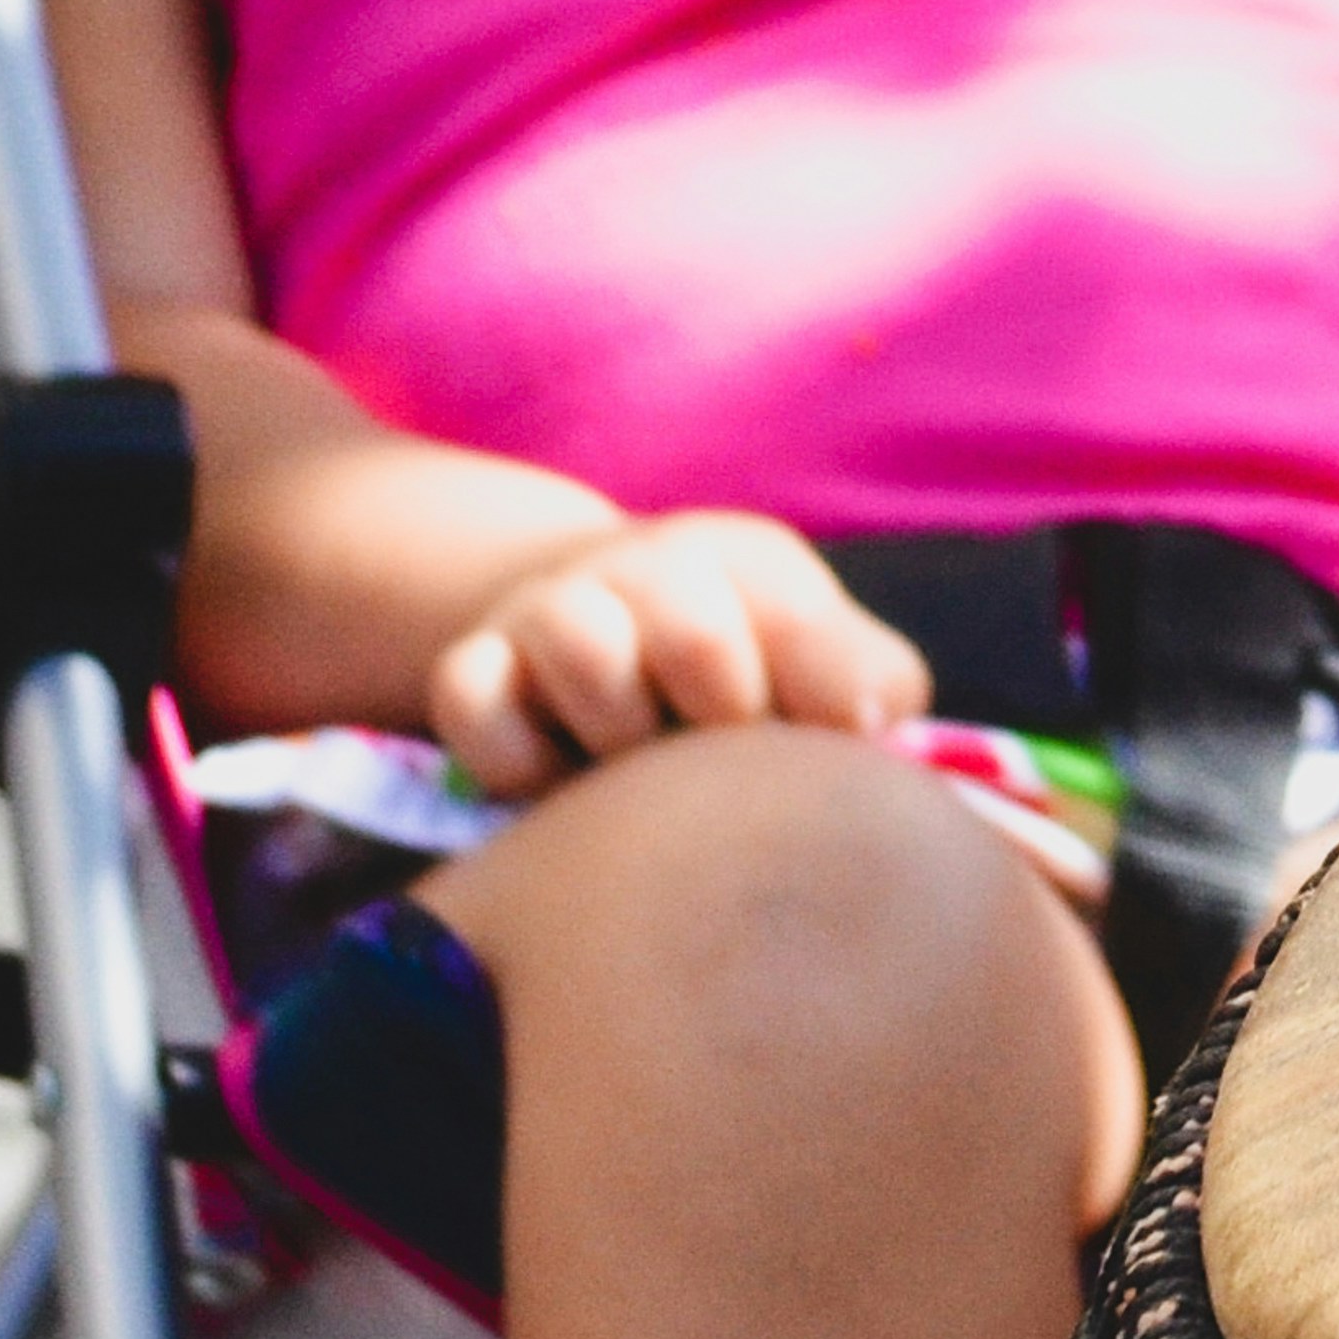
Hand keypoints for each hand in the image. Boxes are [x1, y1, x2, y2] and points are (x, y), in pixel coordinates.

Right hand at [423, 515, 929, 800]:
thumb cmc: (732, 663)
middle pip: (699, 639)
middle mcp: (645, 565)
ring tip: (635, 764)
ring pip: (588, 656)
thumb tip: (864, 722)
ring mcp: (550, 609)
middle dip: (723, 721)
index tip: (829, 744)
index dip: (822, 704)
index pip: (803, 626)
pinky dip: (517, 763)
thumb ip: (869, 681)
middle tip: (720, 753)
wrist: (587, 618)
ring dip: (621, 737)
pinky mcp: (469, 665)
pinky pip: (478, 711)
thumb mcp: (815, 651)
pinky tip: (553, 778)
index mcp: (746, 560)